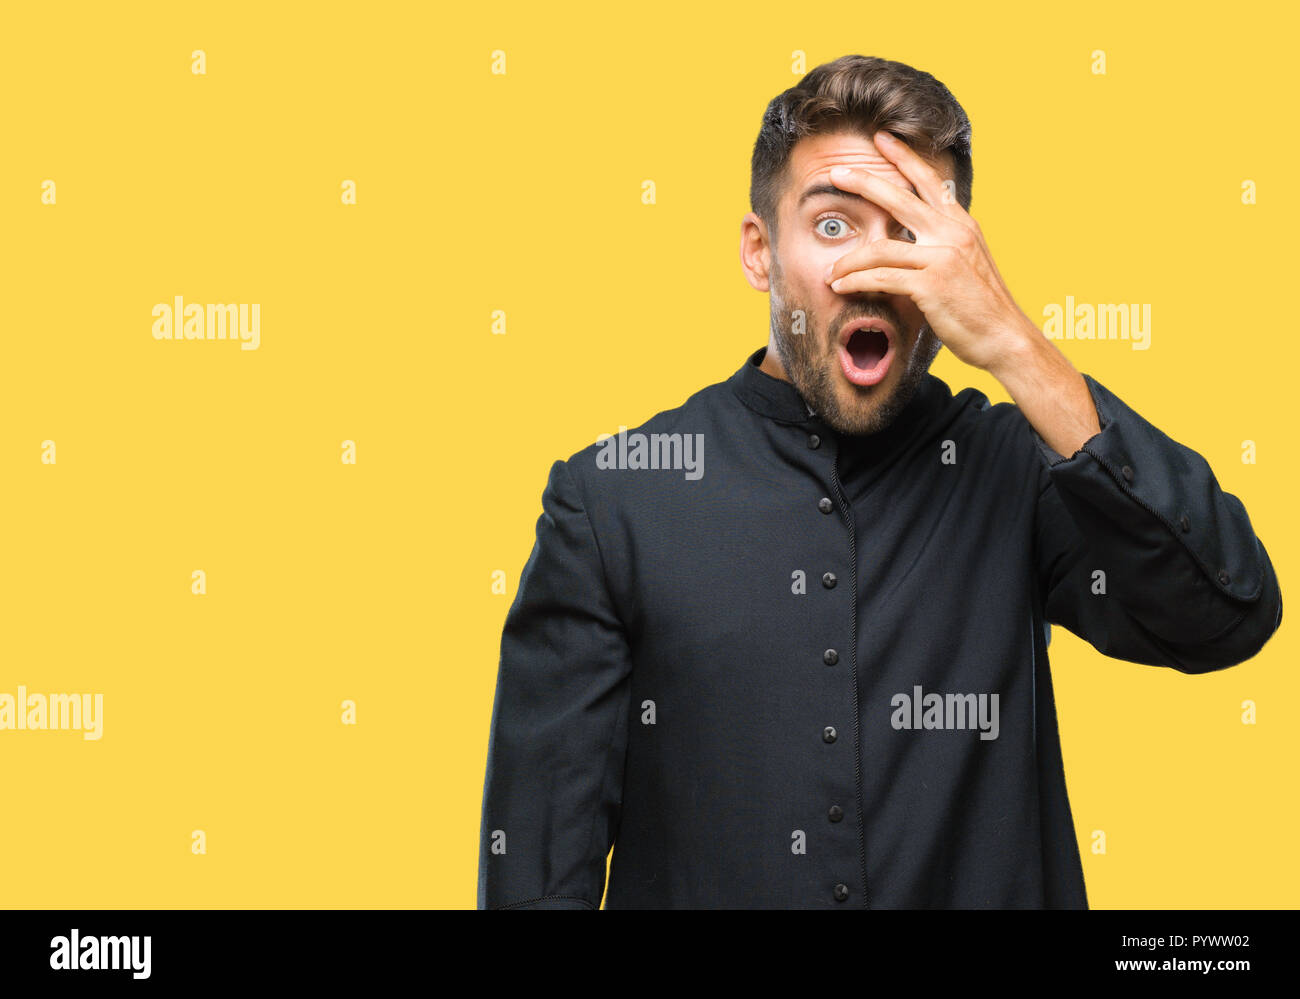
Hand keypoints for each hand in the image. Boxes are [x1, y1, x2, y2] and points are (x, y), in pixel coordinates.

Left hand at [822, 130, 1035, 372]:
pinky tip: (840, 288)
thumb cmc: (982, 307)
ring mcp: (941, 256)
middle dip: (864, 182)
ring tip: (830, 273)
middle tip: (837, 173)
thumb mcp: (967, 264)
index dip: (904, 157)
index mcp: (961, 225)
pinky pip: (880, 277)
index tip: (881, 139)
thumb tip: (913, 243)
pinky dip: (855, 283)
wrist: (1004, 336)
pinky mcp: (930, 284)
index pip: (929, 181)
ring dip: (848, 262)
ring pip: (879, 248)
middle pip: (898, 199)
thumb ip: (942, 247)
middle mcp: (952, 233)